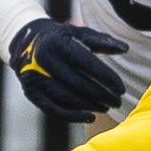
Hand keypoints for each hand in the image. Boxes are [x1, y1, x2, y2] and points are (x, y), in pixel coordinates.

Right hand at [8, 17, 128, 122]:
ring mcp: (35, 78)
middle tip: (117, 101)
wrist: (26, 44)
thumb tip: (124, 49)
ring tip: (106, 108)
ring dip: (88, 106)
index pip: (87, 63)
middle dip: (100, 95)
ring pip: (65, 98)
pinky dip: (72, 116)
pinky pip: (52, 109)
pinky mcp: (30, 92)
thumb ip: (101, 41)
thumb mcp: (79, 33)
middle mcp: (44, 61)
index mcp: (59, 44)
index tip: (121, 89)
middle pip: (77, 83)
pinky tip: (89, 117)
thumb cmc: (62, 40)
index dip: (106, 78)